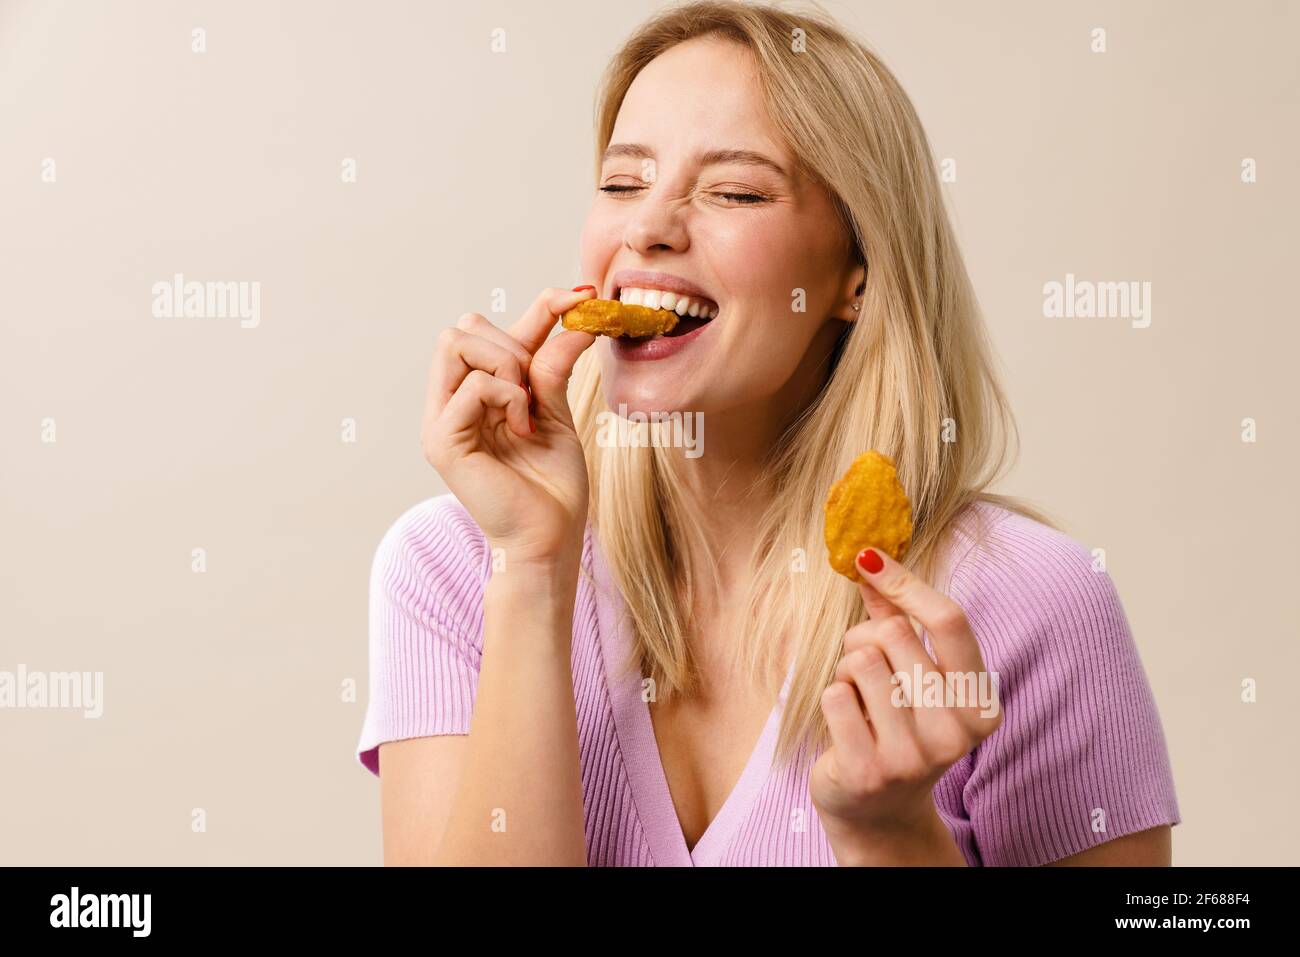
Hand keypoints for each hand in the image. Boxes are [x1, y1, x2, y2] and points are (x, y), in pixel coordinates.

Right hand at [421, 286, 597, 567]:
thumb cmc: (553, 486)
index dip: (539, 306)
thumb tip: (577, 308)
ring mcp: (441, 421)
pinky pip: (470, 385)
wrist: (551, 538)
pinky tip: (521, 428)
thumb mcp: (558, 411)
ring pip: (456, 342)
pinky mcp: (441, 441)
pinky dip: (505, 395)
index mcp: (476, 393)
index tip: (581, 296)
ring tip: (527, 406)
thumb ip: (553, 364)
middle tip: (537, 387)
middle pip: (464, 326)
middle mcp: (451, 402)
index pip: (491, 328)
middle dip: (512, 342)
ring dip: (504, 364)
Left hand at [810, 546, 1002, 864]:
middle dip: (865, 639)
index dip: (905, 582)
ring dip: (847, 670)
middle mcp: (957, 733)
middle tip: (864, 669)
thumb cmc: (896, 727)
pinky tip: (846, 724)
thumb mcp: (909, 674)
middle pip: (894, 634)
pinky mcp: (869, 771)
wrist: (878, 811)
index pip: (948, 620)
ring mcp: (914, 756)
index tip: (869, 556)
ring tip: (859, 700)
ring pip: (861, 661)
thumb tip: (870, 556)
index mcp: (980, 705)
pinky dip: (831, 698)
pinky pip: (834, 694)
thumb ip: (893, 617)